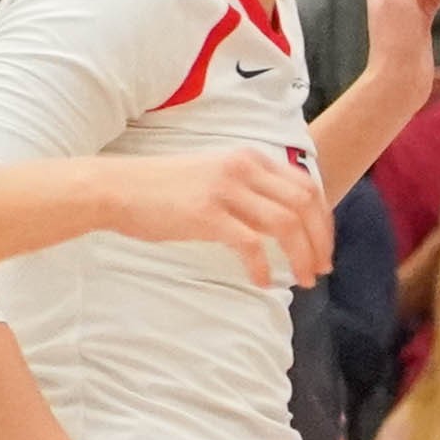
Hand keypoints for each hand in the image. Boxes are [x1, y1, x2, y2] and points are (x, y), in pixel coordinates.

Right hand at [101, 146, 330, 287]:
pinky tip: (262, 281)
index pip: (307, 186)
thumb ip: (249, 193)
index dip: (323, 220)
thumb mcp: (215, 177)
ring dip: (302, 256)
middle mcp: (243, 168)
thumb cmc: (163, 190)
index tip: (324, 247)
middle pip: (305, 204)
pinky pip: (251, 245)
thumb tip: (281, 224)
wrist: (116, 188)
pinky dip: (264, 267)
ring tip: (303, 280)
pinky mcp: (206, 214)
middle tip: (321, 269)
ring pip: (286, 224)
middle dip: (320, 241)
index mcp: (249, 159)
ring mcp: (224, 189)